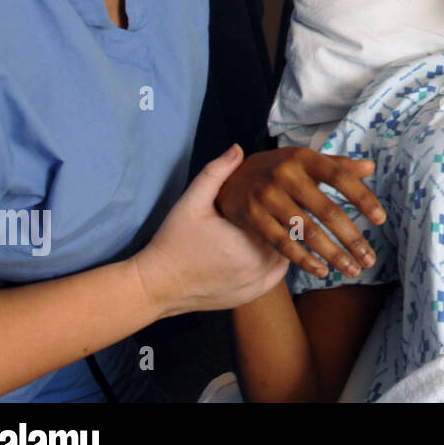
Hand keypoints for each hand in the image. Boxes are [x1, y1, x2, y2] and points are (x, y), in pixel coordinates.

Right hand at [132, 145, 289, 317]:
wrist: (156, 285)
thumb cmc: (173, 241)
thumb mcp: (191, 202)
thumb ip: (215, 173)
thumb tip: (238, 148)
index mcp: (249, 238)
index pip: (283, 214)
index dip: (284, 202)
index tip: (283, 191)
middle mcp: (257, 264)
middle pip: (286, 235)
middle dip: (285, 220)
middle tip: (286, 204)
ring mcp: (255, 283)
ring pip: (284, 255)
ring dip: (283, 240)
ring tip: (280, 222)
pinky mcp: (250, 296)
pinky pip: (276, 275)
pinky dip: (277, 261)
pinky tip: (271, 246)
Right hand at [214, 146, 385, 279]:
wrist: (231, 178)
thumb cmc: (279, 170)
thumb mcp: (305, 161)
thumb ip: (338, 165)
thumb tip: (371, 167)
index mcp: (304, 158)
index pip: (341, 177)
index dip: (363, 198)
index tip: (381, 219)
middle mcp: (286, 175)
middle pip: (327, 210)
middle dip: (352, 238)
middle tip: (370, 259)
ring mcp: (267, 197)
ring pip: (307, 231)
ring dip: (333, 254)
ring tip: (353, 269)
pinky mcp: (253, 217)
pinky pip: (283, 243)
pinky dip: (304, 260)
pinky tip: (322, 271)